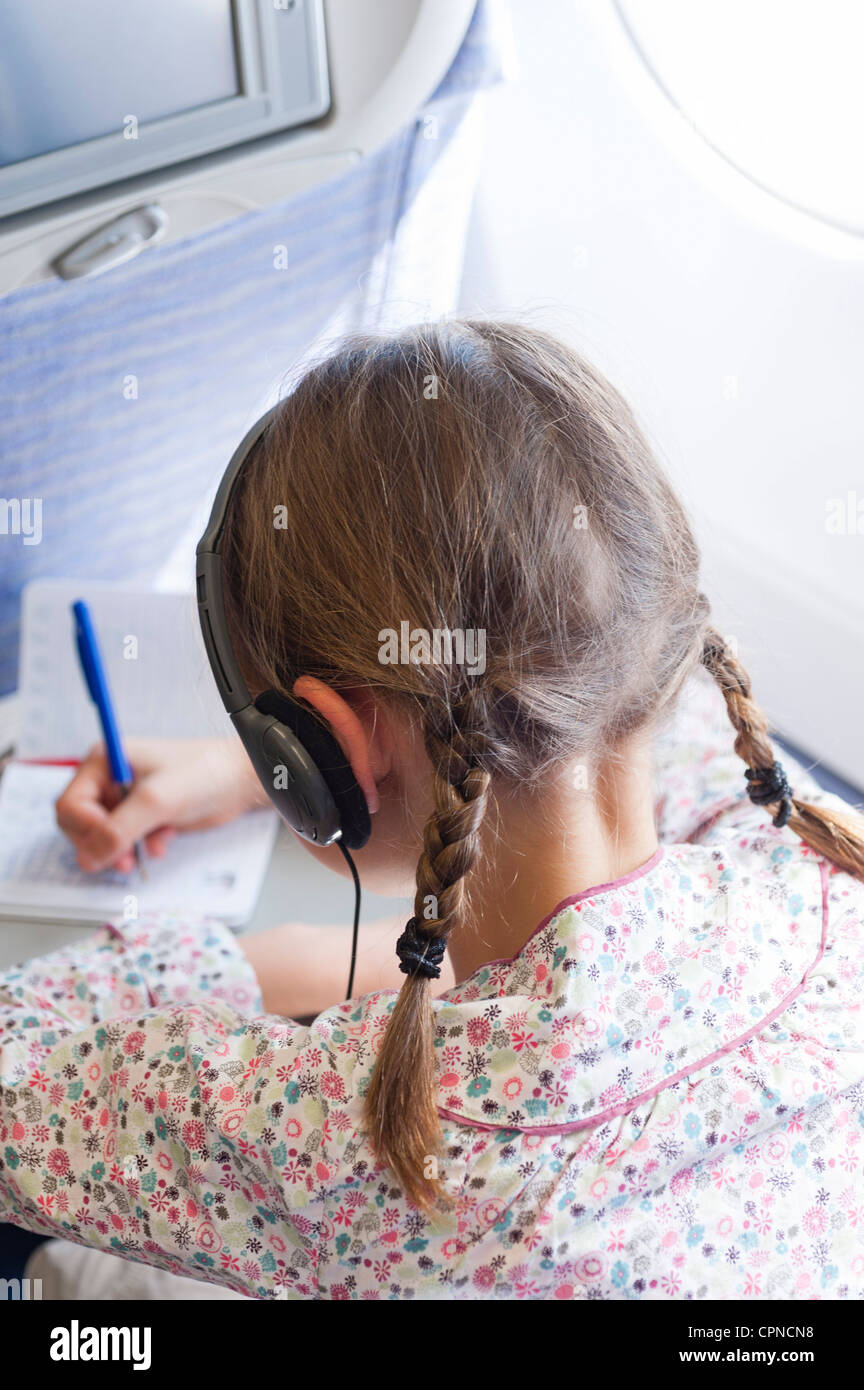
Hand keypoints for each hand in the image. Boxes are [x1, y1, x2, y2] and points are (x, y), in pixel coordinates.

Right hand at [55, 737, 266, 872]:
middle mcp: (108, 779)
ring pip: (102, 838)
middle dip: (101, 845)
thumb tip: (88, 859)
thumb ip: (118, 830)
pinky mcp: (143, 816)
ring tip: (144, 855)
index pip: (70, 805)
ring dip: (121, 850)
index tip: (113, 840)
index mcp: (103, 761)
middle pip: (79, 825)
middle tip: (125, 861)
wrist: (239, 781)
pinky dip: (140, 848)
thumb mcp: (157, 801)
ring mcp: (125, 799)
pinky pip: (125, 842)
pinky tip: (162, 842)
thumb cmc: (203, 774)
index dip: (86, 829)